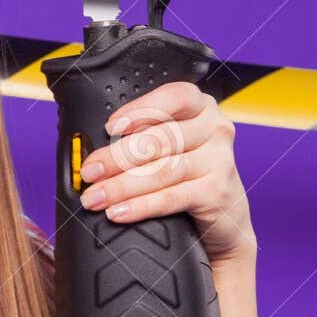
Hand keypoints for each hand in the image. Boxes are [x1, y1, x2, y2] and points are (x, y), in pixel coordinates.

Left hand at [77, 80, 255, 266]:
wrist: (226, 219)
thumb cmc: (190, 176)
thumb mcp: (174, 147)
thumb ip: (146, 137)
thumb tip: (94, 151)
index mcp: (201, 107)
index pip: (173, 97)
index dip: (140, 110)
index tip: (109, 127)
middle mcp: (214, 128)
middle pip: (160, 139)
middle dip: (117, 157)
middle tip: (89, 172)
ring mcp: (219, 160)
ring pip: (163, 170)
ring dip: (122, 185)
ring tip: (96, 197)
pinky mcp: (218, 193)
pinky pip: (173, 197)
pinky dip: (142, 206)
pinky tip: (119, 212)